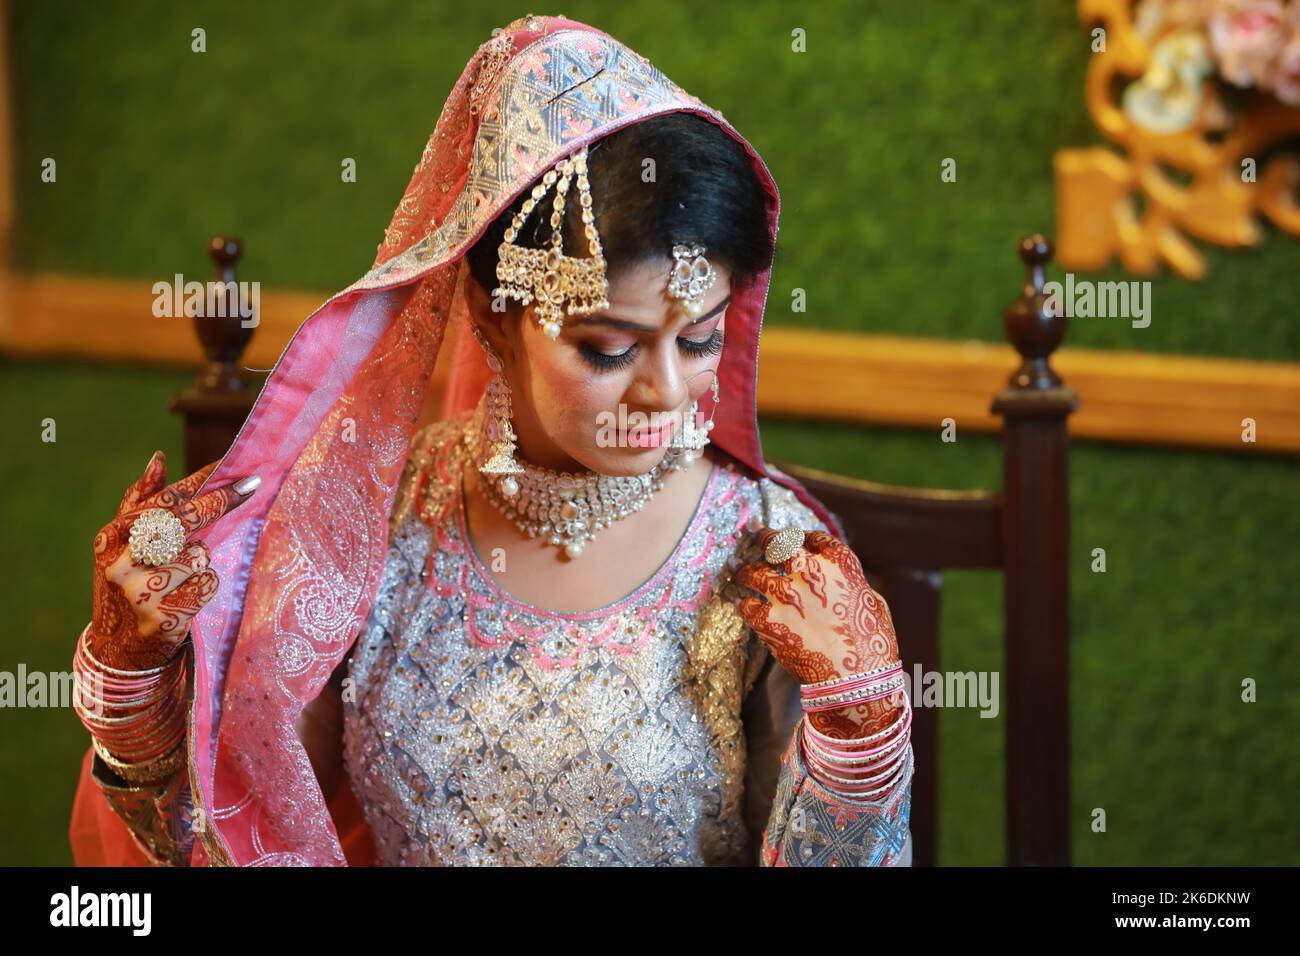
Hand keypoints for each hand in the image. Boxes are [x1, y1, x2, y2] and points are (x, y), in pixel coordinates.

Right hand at [88, 450, 259, 671]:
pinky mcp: (164, 617)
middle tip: (249, 487)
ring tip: (183, 572)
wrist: (120, 646)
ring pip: (198, 555)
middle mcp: (121, 563)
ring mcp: (141, 592)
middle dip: (218, 503)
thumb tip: (158, 457)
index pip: (162, 500)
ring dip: (201, 559)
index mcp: (112, 536)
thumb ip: (141, 500)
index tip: (230, 466)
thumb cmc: (132, 580)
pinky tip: (188, 595)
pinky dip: (206, 585)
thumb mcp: (126, 542)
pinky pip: (206, 584)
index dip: (199, 481)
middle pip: (181, 521)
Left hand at [734, 528, 903, 739]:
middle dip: (764, 536)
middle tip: (755, 532)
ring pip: (754, 572)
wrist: (855, 679)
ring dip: (743, 568)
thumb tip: (841, 583)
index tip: (793, 537)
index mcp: (839, 563)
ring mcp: (785, 595)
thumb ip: (851, 585)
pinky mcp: (768, 621)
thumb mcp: (873, 603)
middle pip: (778, 544)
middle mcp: (809, 571)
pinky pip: (747, 605)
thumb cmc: (873, 644)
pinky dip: (742, 603)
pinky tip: (738, 601)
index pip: (815, 539)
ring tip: (735, 566)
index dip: (801, 536)